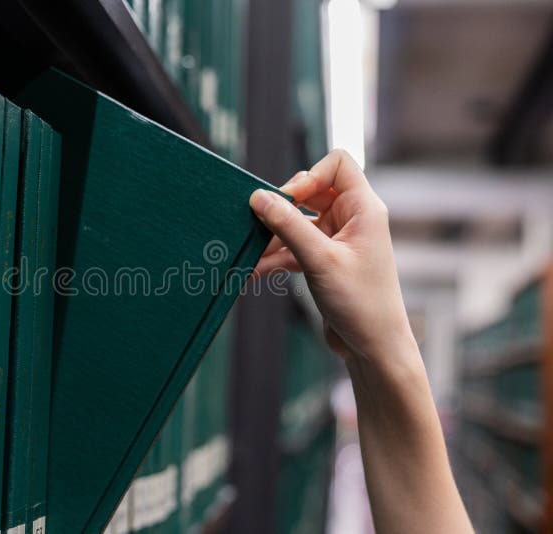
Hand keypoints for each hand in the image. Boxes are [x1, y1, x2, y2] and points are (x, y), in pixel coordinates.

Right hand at [249, 149, 418, 371]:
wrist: (373, 348)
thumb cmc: (362, 304)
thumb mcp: (319, 260)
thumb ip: (288, 226)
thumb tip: (259, 198)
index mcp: (364, 209)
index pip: (337, 165)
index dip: (308, 176)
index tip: (286, 200)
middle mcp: (353, 219)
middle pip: (312, 191)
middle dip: (283, 208)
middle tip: (260, 223)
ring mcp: (339, 240)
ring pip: (299, 222)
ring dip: (274, 236)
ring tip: (251, 252)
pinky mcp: (327, 261)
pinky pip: (296, 247)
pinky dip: (277, 256)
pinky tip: (255, 271)